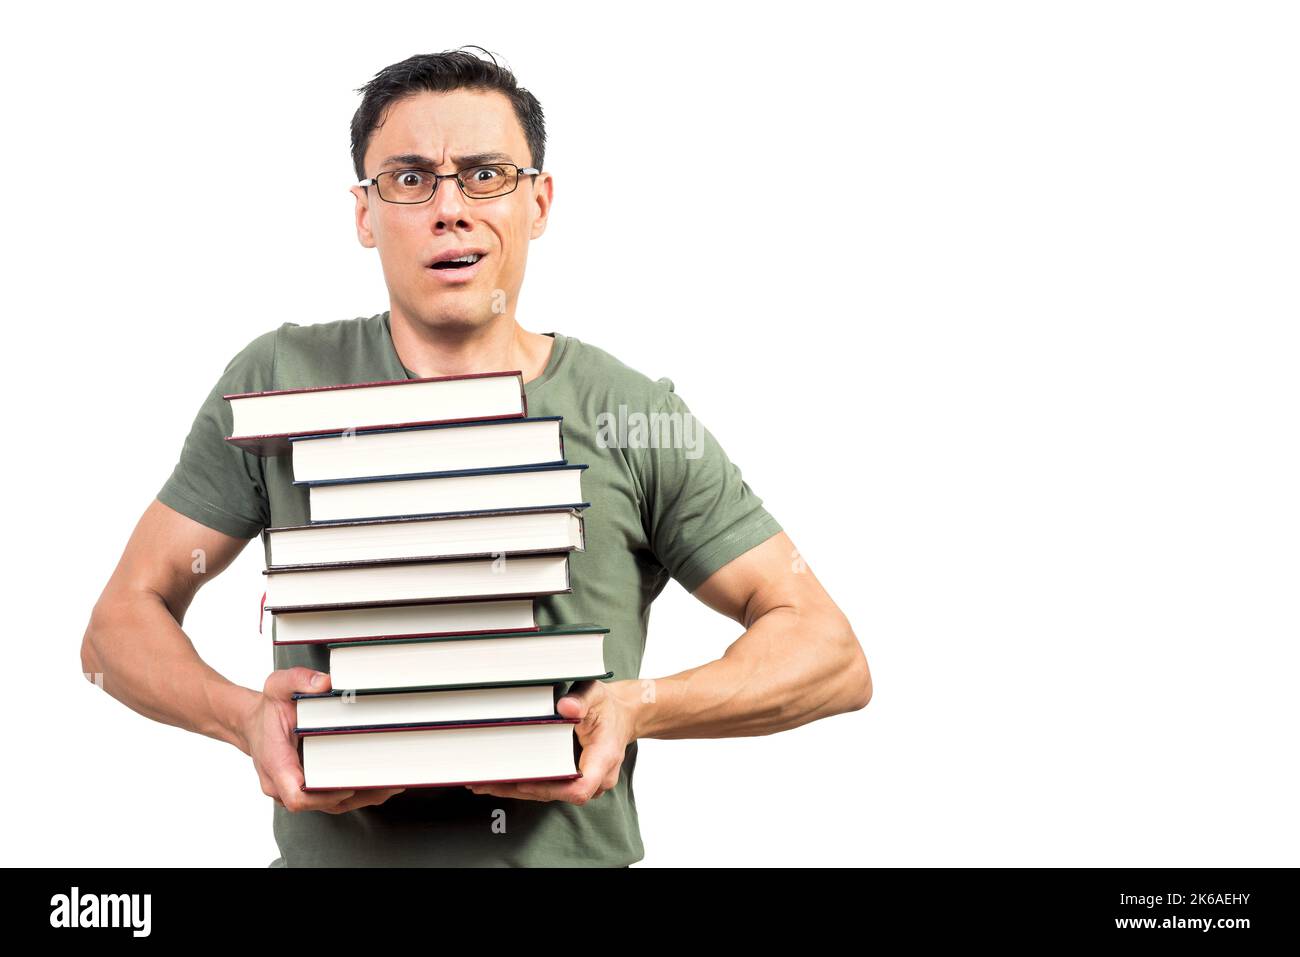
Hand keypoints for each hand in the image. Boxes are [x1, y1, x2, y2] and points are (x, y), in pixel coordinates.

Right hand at [237, 667, 405, 813]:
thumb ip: (299, 679)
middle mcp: (282, 783)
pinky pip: (328, 798)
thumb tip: (325, 683)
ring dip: (359, 798)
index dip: (323, 796)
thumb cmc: (267, 709)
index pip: (296, 796)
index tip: (347, 786)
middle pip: (319, 803)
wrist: (252, 723)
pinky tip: (376, 783)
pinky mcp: (305, 786)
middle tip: (385, 783)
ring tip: (389, 785)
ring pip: (327, 805)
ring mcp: (293, 788)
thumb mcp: (277, 685)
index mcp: (276, 763)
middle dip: (353, 796)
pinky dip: (353, 793)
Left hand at [464, 679, 638, 803]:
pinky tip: (500, 780)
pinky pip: (550, 787)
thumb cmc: (608, 707)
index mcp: (604, 758)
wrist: (623, 716)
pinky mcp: (574, 780)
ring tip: (484, 783)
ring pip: (550, 794)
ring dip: (518, 789)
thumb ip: (582, 701)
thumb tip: (565, 707)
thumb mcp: (596, 695)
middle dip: (521, 789)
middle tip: (488, 783)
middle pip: (557, 794)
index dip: (550, 788)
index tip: (525, 782)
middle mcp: (596, 777)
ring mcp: (585, 782)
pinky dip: (525, 784)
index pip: (580, 788)